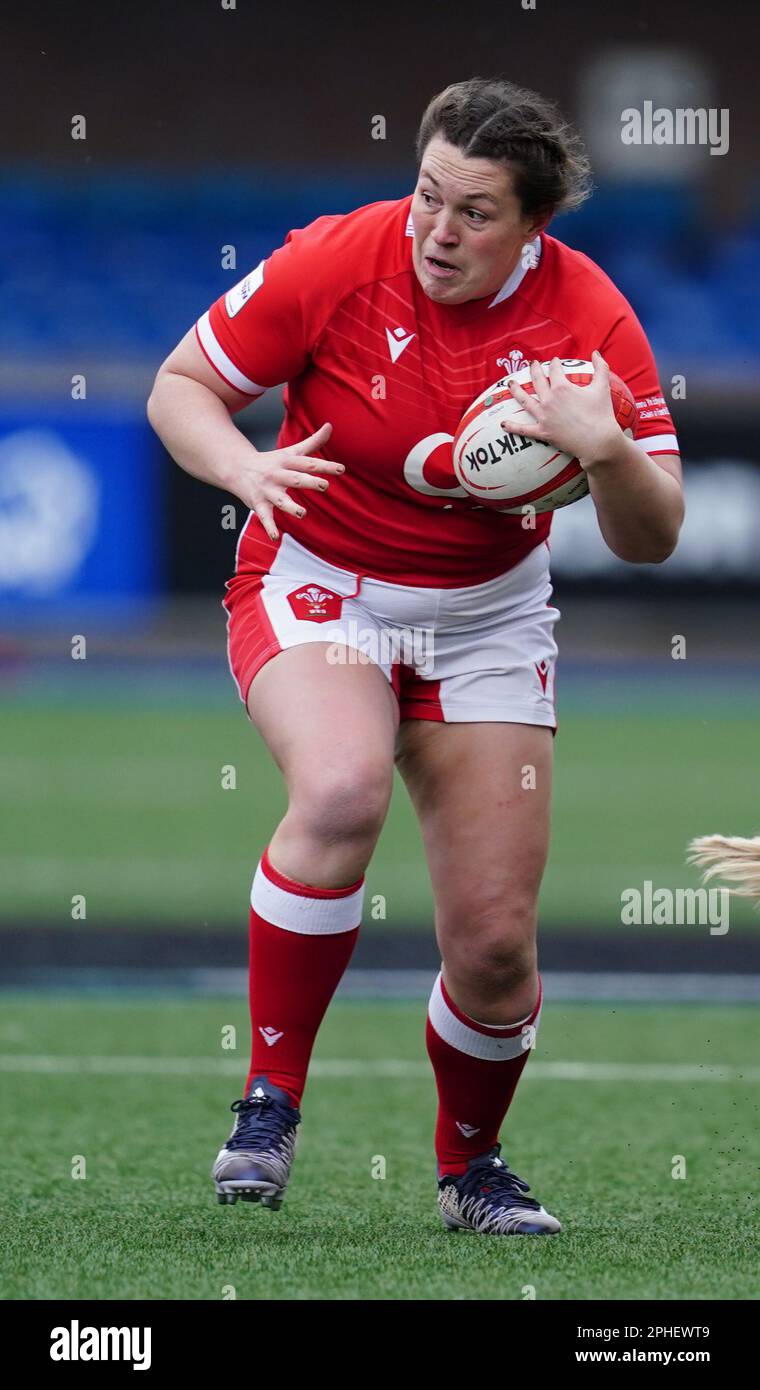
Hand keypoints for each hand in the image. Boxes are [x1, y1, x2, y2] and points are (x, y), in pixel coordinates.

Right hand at [235, 422, 344, 539]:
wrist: (237, 468)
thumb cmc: (271, 461)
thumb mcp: (291, 451)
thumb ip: (313, 442)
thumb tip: (330, 426)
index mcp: (287, 462)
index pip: (308, 463)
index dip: (325, 466)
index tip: (341, 469)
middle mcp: (277, 475)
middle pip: (294, 479)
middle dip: (308, 482)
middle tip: (324, 486)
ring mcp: (267, 490)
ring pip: (279, 499)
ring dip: (290, 506)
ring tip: (302, 513)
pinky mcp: (258, 504)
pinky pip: (264, 517)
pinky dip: (269, 527)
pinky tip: (276, 537)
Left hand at [505, 351, 621, 469]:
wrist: (598, 441)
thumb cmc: (601, 414)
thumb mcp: (602, 387)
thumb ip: (600, 367)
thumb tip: (596, 352)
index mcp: (562, 387)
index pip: (555, 370)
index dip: (554, 364)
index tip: (554, 361)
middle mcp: (549, 400)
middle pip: (537, 381)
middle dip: (534, 370)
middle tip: (531, 364)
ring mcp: (543, 416)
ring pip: (525, 401)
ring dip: (516, 391)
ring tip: (510, 384)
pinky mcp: (542, 432)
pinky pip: (524, 429)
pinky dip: (513, 427)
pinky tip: (503, 424)